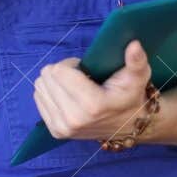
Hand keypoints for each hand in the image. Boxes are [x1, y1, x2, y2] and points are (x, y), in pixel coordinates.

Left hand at [33, 40, 152, 141]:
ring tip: (74, 87)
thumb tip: (134, 45)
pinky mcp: (55, 132)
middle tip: (79, 78)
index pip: (60, 72)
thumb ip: (136, 61)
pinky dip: (49, 93)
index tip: (85, 69)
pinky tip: (67, 96)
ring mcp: (62, 128)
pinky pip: (38, 99)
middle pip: (47, 78)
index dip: (72, 64)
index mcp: (92, 105)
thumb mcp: (138, 76)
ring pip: (40, 88)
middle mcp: (74, 119)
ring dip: (55, 82)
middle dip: (62, 72)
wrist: (128, 126)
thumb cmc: (130, 96)